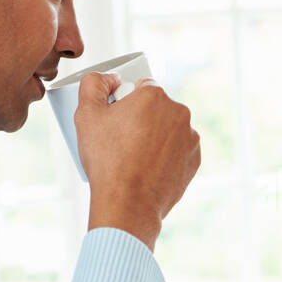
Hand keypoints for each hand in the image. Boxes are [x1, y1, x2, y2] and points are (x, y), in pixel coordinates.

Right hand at [76, 72, 199, 250]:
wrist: (128, 204)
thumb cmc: (107, 160)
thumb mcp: (86, 115)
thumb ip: (93, 83)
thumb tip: (110, 78)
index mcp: (154, 96)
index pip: (140, 88)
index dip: (125, 102)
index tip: (116, 121)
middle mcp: (179, 112)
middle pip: (157, 108)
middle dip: (142, 119)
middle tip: (123, 142)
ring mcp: (190, 137)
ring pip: (169, 129)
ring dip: (156, 137)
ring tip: (136, 159)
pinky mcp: (195, 160)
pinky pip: (179, 150)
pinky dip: (166, 156)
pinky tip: (149, 169)